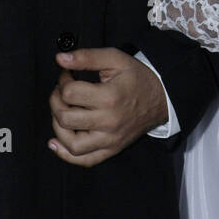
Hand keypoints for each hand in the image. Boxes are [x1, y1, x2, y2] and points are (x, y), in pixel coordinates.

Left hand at [48, 48, 167, 167]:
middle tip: (62, 92)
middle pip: (66, 118)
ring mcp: (110, 139)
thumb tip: (60, 59)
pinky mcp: (112, 149)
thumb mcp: (115, 59)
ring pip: (72, 144)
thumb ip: (87, 57)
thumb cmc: (137, 78)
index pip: (70, 93)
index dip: (62, 81)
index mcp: (109, 97)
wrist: (162, 98)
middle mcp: (109, 122)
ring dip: (58, 127)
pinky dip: (66, 154)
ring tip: (62, 112)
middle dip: (56, 101)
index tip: (67, 76)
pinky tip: (56, 142)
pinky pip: (85, 160)